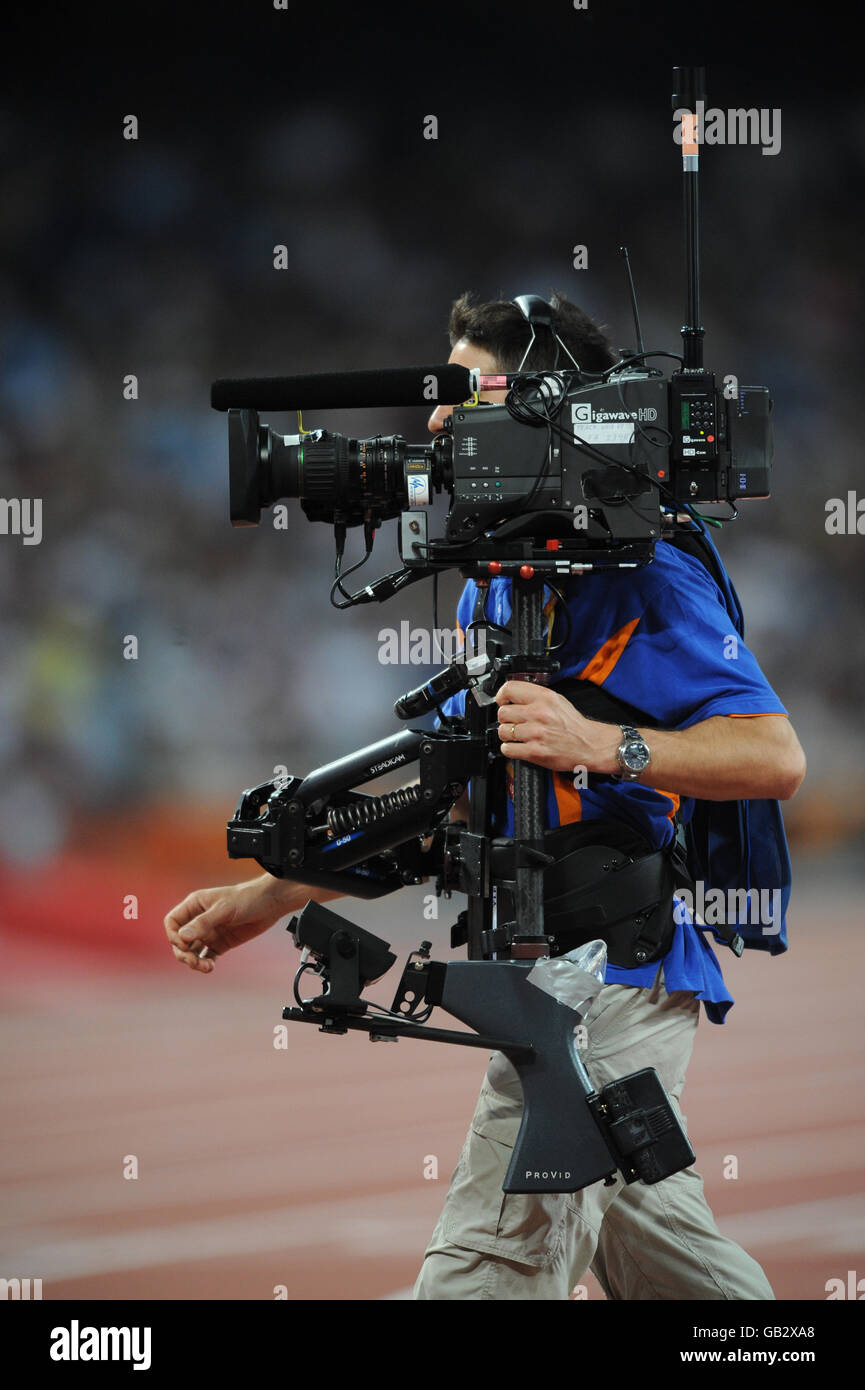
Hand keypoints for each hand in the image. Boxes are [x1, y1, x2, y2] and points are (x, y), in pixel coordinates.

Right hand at [164, 875, 317, 973]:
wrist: (270, 904)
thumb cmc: (247, 898)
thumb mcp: (224, 909)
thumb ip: (203, 923)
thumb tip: (183, 937)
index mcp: (195, 905)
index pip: (172, 922)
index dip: (174, 935)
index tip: (185, 944)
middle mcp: (199, 919)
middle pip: (179, 941)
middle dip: (184, 954)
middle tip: (195, 962)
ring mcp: (209, 932)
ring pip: (192, 951)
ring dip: (194, 961)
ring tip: (206, 967)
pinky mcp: (221, 943)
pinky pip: (206, 957)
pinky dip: (205, 964)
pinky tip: (211, 967)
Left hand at [495, 680, 619, 774]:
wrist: (590, 745)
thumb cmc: (574, 725)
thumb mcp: (558, 700)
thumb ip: (535, 696)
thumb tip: (513, 695)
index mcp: (544, 697)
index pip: (509, 689)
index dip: (501, 696)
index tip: (502, 702)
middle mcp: (539, 713)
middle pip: (502, 712)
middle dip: (506, 719)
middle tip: (514, 722)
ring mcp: (536, 733)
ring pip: (503, 731)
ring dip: (507, 735)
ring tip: (518, 736)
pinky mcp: (534, 752)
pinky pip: (507, 749)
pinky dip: (510, 749)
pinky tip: (519, 746)